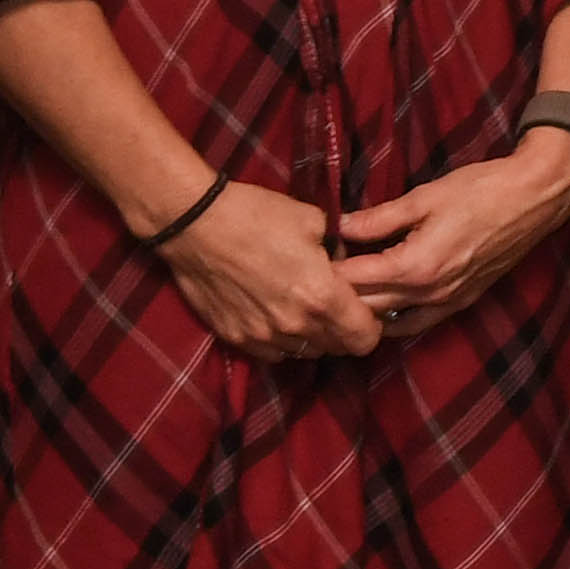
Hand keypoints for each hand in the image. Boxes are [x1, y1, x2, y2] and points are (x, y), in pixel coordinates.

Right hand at [153, 180, 384, 360]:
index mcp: (322, 296)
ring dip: (314, 337)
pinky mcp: (235, 337)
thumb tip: (345, 264)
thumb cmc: (259, 216)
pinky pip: (272, 351)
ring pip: (304, 352)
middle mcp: (294, 325)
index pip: (363, 338)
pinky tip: (279, 315)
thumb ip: (338, 251)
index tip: (368, 312)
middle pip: (336, 349)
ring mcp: (262, 336)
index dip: (372, 328)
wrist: (197, 226)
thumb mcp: (315, 223)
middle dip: (345, 332)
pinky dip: (283, 340)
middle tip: (340, 307)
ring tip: (308, 309)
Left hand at [335, 129, 569, 341]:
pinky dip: (392, 319)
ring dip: (363, 313)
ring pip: (388, 322)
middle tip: (313, 283)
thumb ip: (379, 217)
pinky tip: (380, 307)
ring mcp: (446, 302)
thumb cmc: (481, 189)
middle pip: (365, 308)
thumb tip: (339, 226)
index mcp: (414, 265)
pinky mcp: (461, 302)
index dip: (325, 272)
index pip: (353, 281)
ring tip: (341, 299)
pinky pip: (416, 323)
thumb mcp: (425, 196)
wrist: (536, 197)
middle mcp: (427, 293)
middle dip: (337, 297)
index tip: (304, 263)